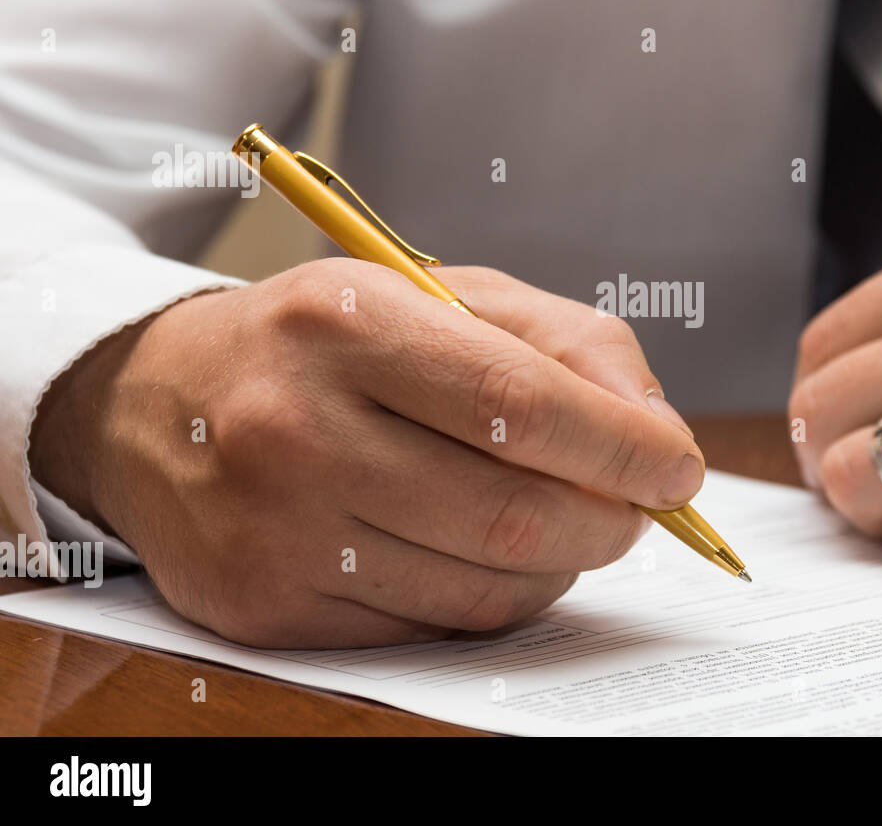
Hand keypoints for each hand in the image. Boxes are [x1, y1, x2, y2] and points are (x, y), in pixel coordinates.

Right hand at [30, 260, 702, 645]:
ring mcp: (272, 530)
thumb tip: (657, 435)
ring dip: (559, 567)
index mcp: (344, 323)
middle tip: (639, 509)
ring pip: (482, 589)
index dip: (623, 448)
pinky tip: (483, 554)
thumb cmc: (328, 342)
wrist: (157, 405)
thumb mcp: (442, 296)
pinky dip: (490, 601)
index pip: (521, 404)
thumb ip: (568, 344)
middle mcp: (295, 428)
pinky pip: (430, 629)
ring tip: (564, 525)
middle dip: (610, 523)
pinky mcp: (264, 607)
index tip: (680, 468)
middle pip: (511, 515)